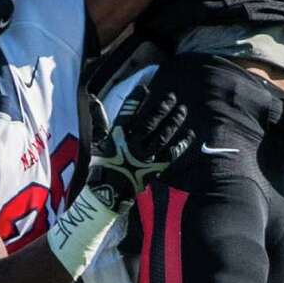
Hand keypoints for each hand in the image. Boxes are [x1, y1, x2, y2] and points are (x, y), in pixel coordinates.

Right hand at [85, 84, 193, 212]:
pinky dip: (182, 144)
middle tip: (172, 97)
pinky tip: (190, 134)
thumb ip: (99, 120)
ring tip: (182, 110)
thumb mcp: (97, 142)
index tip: (145, 87)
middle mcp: (132, 147)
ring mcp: (144, 158)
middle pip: (149, 124)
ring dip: (173, 122)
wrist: (106, 195)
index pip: (127, 114)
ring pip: (162, 137)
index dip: (136, 100)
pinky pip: (171, 154)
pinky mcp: (154, 169)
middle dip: (161, 109)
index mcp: (117, 138)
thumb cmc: (100, 166)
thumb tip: (93, 99)